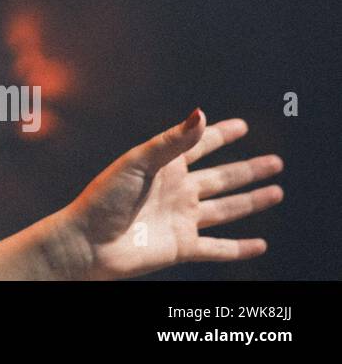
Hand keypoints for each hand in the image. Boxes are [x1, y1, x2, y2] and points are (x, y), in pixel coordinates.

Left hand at [63, 109, 284, 279]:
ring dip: (251, 201)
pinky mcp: (182, 247)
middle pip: (222, 177)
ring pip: (226, 209)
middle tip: (275, 161)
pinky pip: (218, 249)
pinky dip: (240, 249)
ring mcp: (181, 219)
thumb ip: (172, 142)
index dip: (220, 135)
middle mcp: (177, 191)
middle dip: (248, 170)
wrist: (88, 242)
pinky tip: (260, 245)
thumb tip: (202, 113)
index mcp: (164, 166)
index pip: (199, 145)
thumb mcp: (138, 163)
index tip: (243, 126)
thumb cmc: (104, 198)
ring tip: (276, 192)